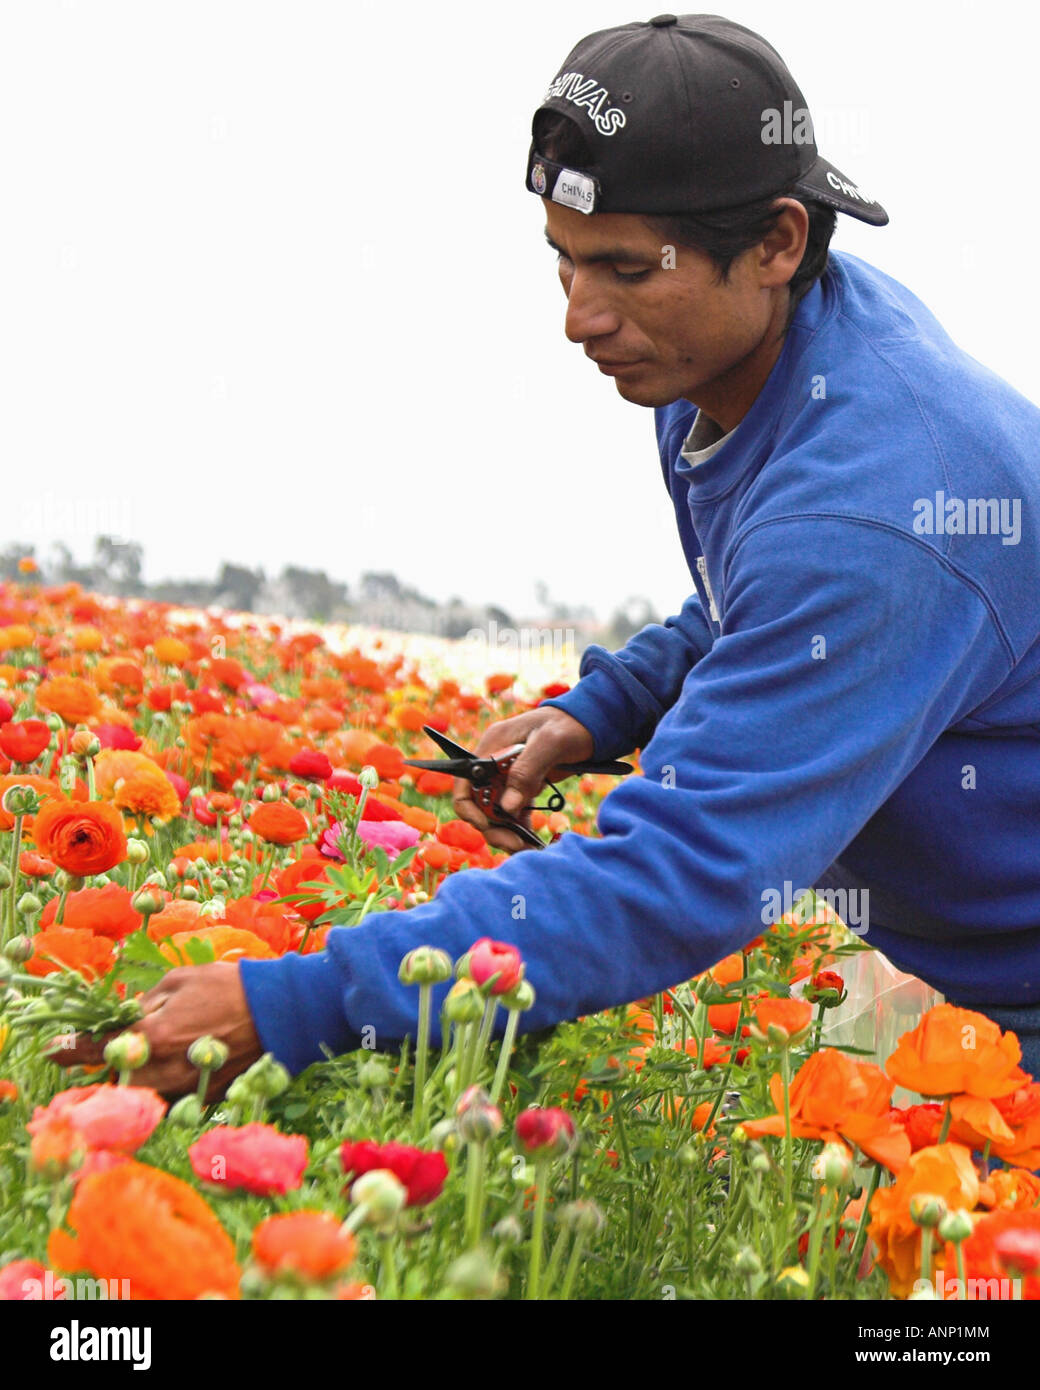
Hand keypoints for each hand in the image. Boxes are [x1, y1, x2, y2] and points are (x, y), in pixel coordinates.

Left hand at [50, 962, 264, 1099]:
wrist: (279, 1011)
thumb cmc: (228, 986)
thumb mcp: (180, 979)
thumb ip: (146, 1002)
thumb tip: (128, 1017)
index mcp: (155, 1036)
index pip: (100, 1049)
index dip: (73, 1050)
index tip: (54, 1049)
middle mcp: (166, 1069)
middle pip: (118, 1080)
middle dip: (107, 1069)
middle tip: (105, 1059)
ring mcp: (186, 1088)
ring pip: (143, 1094)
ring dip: (134, 1082)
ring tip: (140, 1065)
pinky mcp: (205, 1098)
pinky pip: (172, 1097)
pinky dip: (165, 1086)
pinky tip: (175, 1067)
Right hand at [453, 706, 594, 853]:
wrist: (591, 723)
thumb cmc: (568, 725)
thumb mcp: (549, 743)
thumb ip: (526, 772)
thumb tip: (506, 807)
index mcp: (491, 747)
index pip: (465, 784)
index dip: (471, 809)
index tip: (489, 825)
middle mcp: (494, 764)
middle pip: (479, 804)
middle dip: (493, 828)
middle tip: (515, 844)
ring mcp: (508, 777)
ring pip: (496, 813)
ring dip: (507, 833)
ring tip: (526, 848)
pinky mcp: (524, 786)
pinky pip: (514, 813)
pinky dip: (520, 828)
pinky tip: (531, 840)